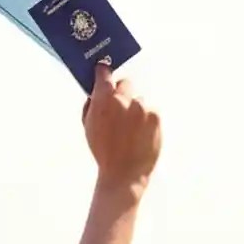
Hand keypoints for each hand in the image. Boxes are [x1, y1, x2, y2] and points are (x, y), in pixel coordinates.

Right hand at [82, 63, 160, 194]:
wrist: (123, 173)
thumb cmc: (103, 151)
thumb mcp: (88, 126)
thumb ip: (92, 105)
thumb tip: (96, 90)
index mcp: (103, 101)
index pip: (105, 73)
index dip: (104, 71)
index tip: (104, 70)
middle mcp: (123, 100)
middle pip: (125, 83)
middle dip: (122, 92)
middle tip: (120, 108)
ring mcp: (141, 107)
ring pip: (139, 99)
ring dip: (135, 109)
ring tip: (131, 130)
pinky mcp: (156, 116)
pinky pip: (150, 110)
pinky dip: (147, 119)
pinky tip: (140, 134)